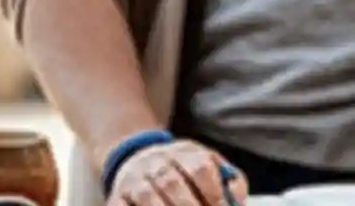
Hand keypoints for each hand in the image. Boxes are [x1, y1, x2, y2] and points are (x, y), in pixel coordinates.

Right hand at [108, 140, 248, 205]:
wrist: (137, 158)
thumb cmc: (182, 169)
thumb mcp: (207, 162)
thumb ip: (229, 180)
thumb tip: (238, 201)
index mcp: (184, 153)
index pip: (200, 167)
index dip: (214, 193)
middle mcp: (157, 162)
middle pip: (172, 182)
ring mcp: (134, 179)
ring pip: (147, 196)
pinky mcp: (116, 197)